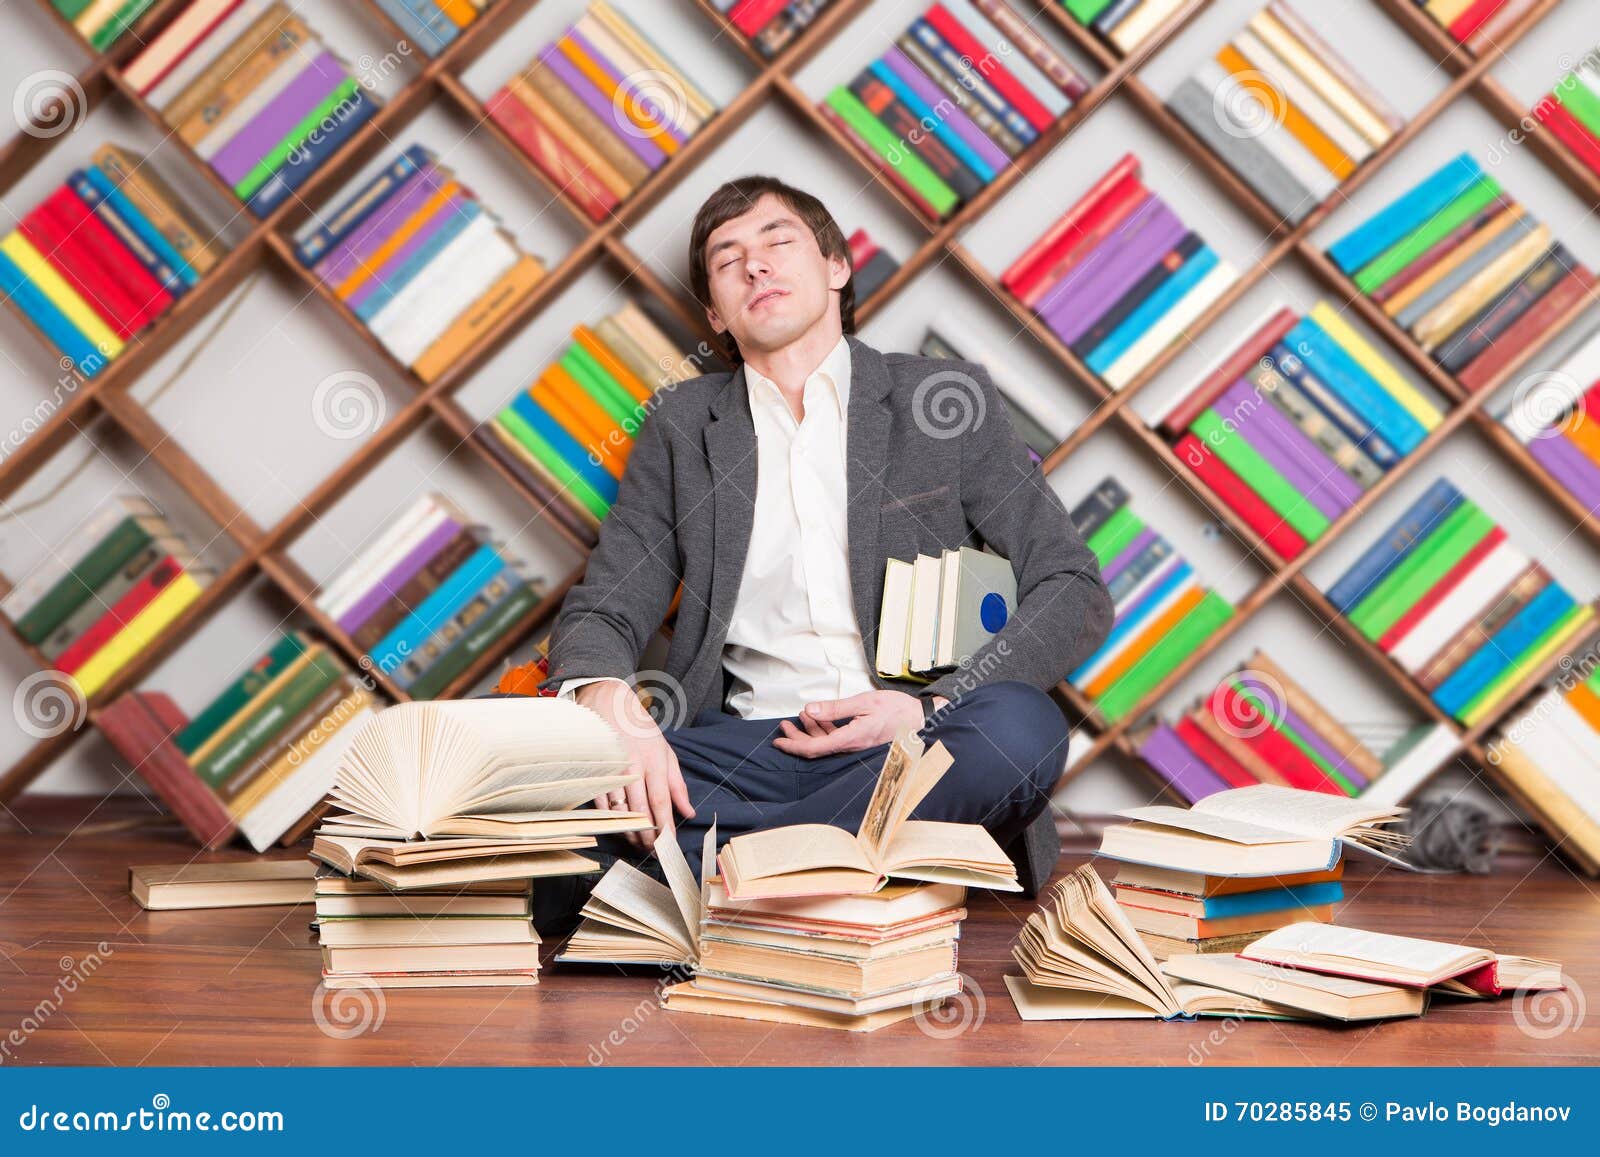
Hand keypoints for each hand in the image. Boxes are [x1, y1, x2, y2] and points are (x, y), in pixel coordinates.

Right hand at [579, 680, 693, 848]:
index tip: (669, 843)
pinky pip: (601, 803)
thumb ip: (677, 784)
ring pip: (619, 810)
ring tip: (637, 842)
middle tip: (653, 850)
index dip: (665, 826)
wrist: (609, 702)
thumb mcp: (666, 751)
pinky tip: (618, 827)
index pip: (661, 801)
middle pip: (640, 810)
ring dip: (628, 831)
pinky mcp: (595, 772)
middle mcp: (633, 766)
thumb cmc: (640, 728)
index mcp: (654, 761)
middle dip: (647, 835)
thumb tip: (689, 812)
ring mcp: (611, 770)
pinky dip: (610, 819)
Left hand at [773, 690, 950, 758]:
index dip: (794, 746)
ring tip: (799, 717)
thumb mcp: (864, 702)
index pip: (815, 748)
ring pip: (826, 742)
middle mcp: (852, 746)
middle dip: (797, 738)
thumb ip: (835, 708)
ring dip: (811, 730)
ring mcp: (856, 744)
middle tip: (784, 727)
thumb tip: (810, 710)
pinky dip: (824, 728)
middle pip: (817, 748)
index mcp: (851, 738)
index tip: (779, 741)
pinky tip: (819, 717)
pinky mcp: (860, 740)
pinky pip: (836, 738)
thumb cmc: (896, 710)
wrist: (920, 719)